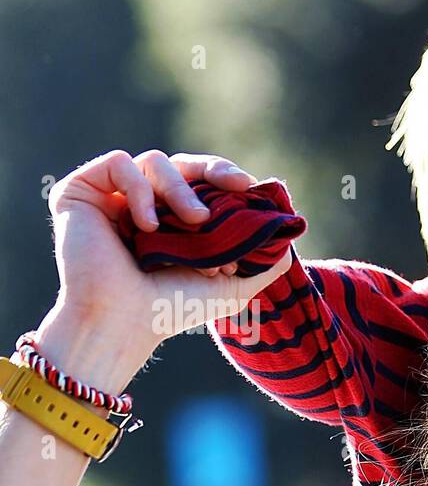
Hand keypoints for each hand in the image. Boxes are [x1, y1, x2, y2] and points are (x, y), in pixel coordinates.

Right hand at [47, 149, 290, 348]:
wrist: (127, 323)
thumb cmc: (174, 308)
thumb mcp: (234, 285)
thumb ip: (264, 261)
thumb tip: (290, 234)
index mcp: (170, 219)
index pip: (201, 180)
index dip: (225, 176)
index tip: (249, 188)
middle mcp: (141, 204)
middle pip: (182, 163)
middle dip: (212, 171)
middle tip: (235, 188)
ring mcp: (110, 197)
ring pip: (155, 162)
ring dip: (182, 190)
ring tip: (195, 224)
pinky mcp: (80, 192)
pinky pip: (118, 164)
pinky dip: (140, 190)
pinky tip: (149, 225)